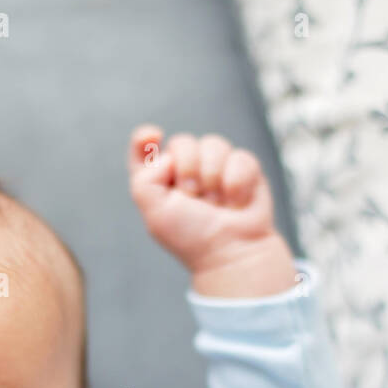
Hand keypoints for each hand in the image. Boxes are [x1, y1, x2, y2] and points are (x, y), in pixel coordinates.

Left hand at [127, 124, 296, 296]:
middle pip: (182, 142)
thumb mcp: (155, 213)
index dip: (145, 138)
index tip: (154, 136)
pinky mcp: (243, 169)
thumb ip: (144, 178)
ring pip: (213, 144)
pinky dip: (237, 181)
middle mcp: (186, 171)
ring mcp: (215, 167)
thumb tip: (168, 156)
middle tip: (194, 199)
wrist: (231, 251)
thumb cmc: (193, 237)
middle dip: (188, 170)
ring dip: (213, 177)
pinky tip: (236, 202)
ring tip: (217, 203)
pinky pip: (240, 156)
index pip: (145, 148)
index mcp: (159, 181)